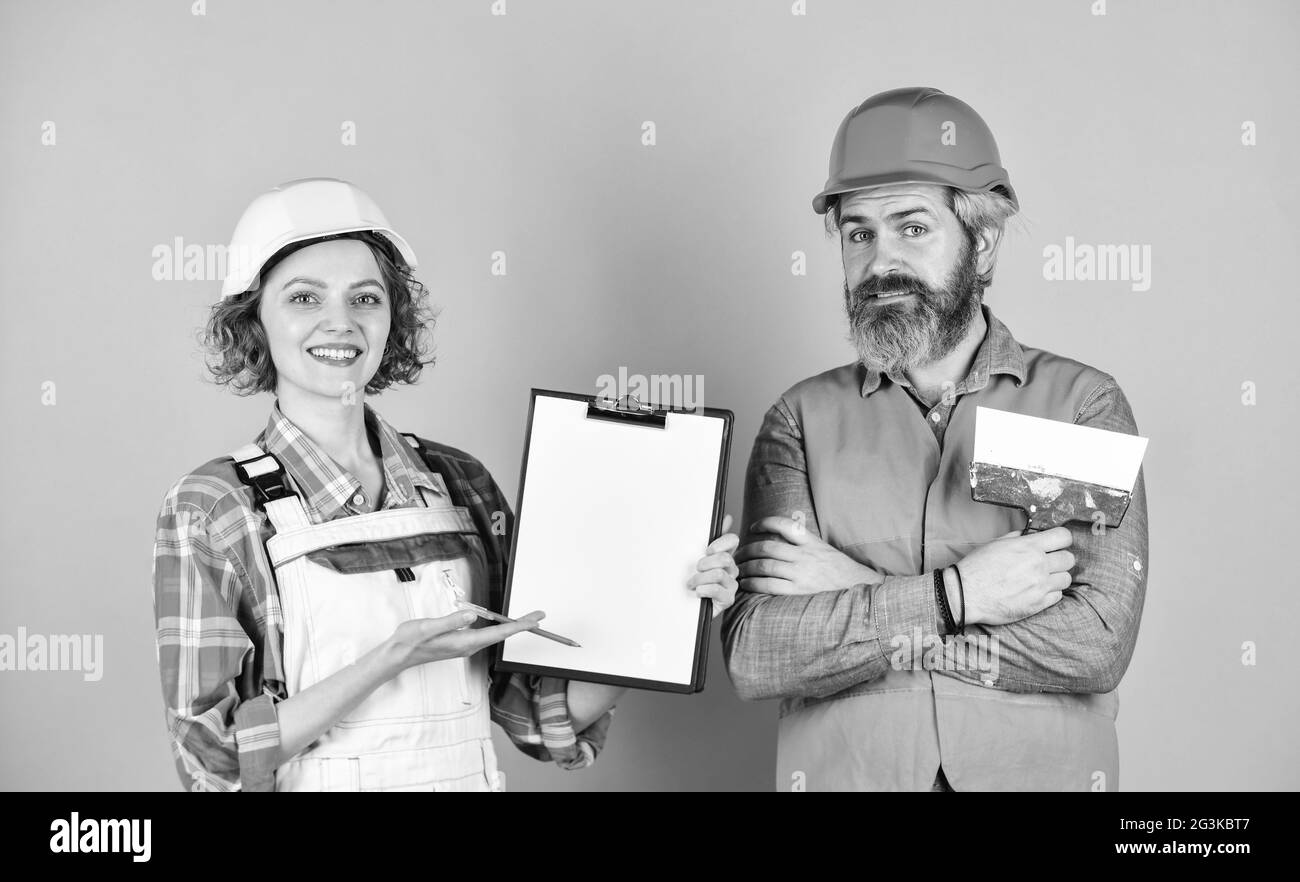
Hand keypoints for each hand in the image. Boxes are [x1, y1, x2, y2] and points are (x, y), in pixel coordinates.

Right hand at [384, 609, 545, 671]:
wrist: (398, 655)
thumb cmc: (410, 640)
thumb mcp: (427, 627)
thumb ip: (450, 621)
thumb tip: (471, 616)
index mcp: (464, 641)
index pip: (498, 633)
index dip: (518, 625)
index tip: (535, 620)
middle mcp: (468, 646)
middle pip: (501, 635)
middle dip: (522, 626)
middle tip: (540, 616)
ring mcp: (465, 646)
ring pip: (495, 636)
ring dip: (512, 628)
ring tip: (528, 620)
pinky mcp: (460, 643)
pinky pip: (486, 636)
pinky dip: (500, 629)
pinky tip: (504, 624)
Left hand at [687, 514, 739, 617]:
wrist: (682, 606)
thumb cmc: (690, 579)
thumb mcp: (694, 556)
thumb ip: (708, 538)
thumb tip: (727, 517)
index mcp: (724, 555)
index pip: (732, 540)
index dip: (721, 542)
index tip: (707, 549)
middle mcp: (731, 569)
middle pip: (724, 558)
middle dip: (705, 563)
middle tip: (695, 569)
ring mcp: (731, 585)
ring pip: (719, 574)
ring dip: (699, 579)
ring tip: (691, 584)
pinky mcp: (728, 600)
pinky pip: (717, 590)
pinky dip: (703, 590)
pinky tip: (697, 593)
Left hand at [735, 515, 883, 595]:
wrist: (858, 588)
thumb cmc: (838, 570)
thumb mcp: (823, 548)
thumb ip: (804, 541)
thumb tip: (783, 531)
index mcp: (811, 542)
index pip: (783, 525)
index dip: (765, 523)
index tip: (753, 527)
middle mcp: (805, 555)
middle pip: (767, 548)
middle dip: (748, 550)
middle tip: (739, 554)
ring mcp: (801, 573)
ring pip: (765, 566)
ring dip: (748, 568)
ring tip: (740, 570)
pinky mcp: (798, 591)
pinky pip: (769, 585)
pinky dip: (754, 584)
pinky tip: (747, 584)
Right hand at [956, 527, 1075, 625]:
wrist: (966, 594)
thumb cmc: (976, 568)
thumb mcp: (995, 544)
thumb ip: (1017, 538)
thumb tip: (1029, 535)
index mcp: (1028, 546)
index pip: (1064, 537)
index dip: (1062, 539)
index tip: (1057, 544)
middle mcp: (1038, 565)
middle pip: (1069, 559)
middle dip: (1060, 559)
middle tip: (1049, 562)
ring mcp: (1040, 586)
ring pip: (1066, 579)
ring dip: (1057, 577)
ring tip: (1043, 578)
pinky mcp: (1038, 604)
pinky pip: (1058, 596)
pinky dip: (1050, 593)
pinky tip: (1037, 590)